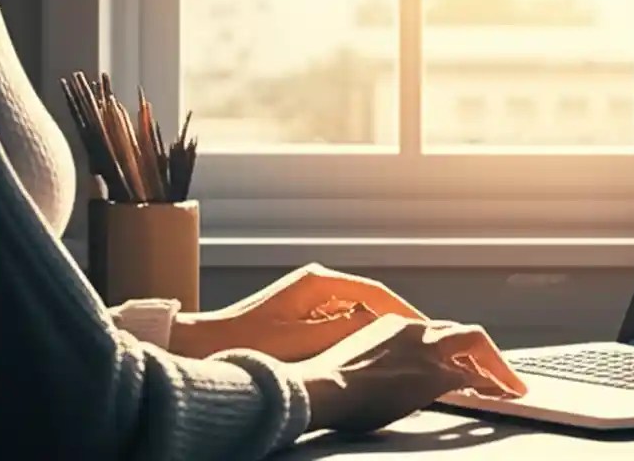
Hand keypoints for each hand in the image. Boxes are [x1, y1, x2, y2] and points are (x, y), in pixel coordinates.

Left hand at [172, 263, 426, 360]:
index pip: (376, 293)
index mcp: (319, 282)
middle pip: (369, 300)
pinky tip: (367, 351)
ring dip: (376, 328)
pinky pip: (341, 319)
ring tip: (398, 348)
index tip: (424, 328)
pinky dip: (357, 333)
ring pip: (357, 310)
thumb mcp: (304, 339)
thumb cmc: (250, 343)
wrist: (209, 346)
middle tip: (419, 340)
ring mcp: (311, 296)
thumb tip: (382, 328)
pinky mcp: (304, 312)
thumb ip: (345, 331)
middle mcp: (318, 282)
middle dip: (394, 320)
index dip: (403, 311)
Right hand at [298, 315, 527, 433]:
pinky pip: (472, 376)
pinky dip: (491, 383)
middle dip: (484, 352)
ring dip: (495, 366)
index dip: (454, 348)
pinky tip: (500, 394)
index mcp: (394, 324)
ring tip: (509, 384)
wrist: (323, 387)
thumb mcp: (358, 360)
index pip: (436, 332)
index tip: (463, 362)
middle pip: (463, 332)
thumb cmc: (328, 382)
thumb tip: (386, 380)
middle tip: (498, 371)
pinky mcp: (434, 373)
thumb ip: (381, 361)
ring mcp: (427, 349)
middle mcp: (415, 329)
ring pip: (475, 344)